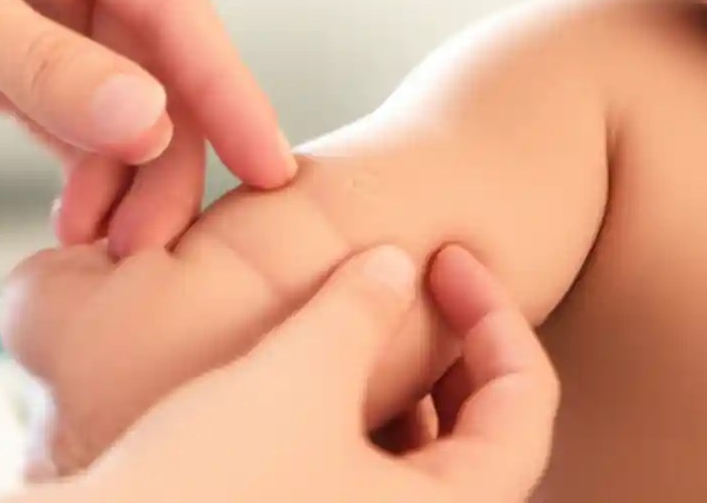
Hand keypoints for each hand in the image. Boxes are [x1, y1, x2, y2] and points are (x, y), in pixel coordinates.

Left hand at [0, 0, 294, 249]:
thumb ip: (39, 61)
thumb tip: (146, 120)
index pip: (174, 5)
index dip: (225, 87)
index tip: (265, 164)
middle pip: (154, 69)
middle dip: (163, 155)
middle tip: (152, 240)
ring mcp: (37, 19)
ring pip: (114, 108)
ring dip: (118, 177)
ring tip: (100, 241)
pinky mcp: (0, 66)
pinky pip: (63, 127)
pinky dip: (78, 174)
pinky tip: (76, 217)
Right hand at [45, 245, 558, 501]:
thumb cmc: (211, 477)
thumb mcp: (298, 374)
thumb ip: (359, 308)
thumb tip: (394, 265)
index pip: (524, 406)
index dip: (498, 316)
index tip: (445, 258)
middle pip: (476, 433)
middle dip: (448, 349)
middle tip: (409, 283)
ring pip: (410, 454)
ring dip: (393, 379)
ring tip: (347, 321)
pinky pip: (355, 470)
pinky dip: (346, 416)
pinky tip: (298, 375)